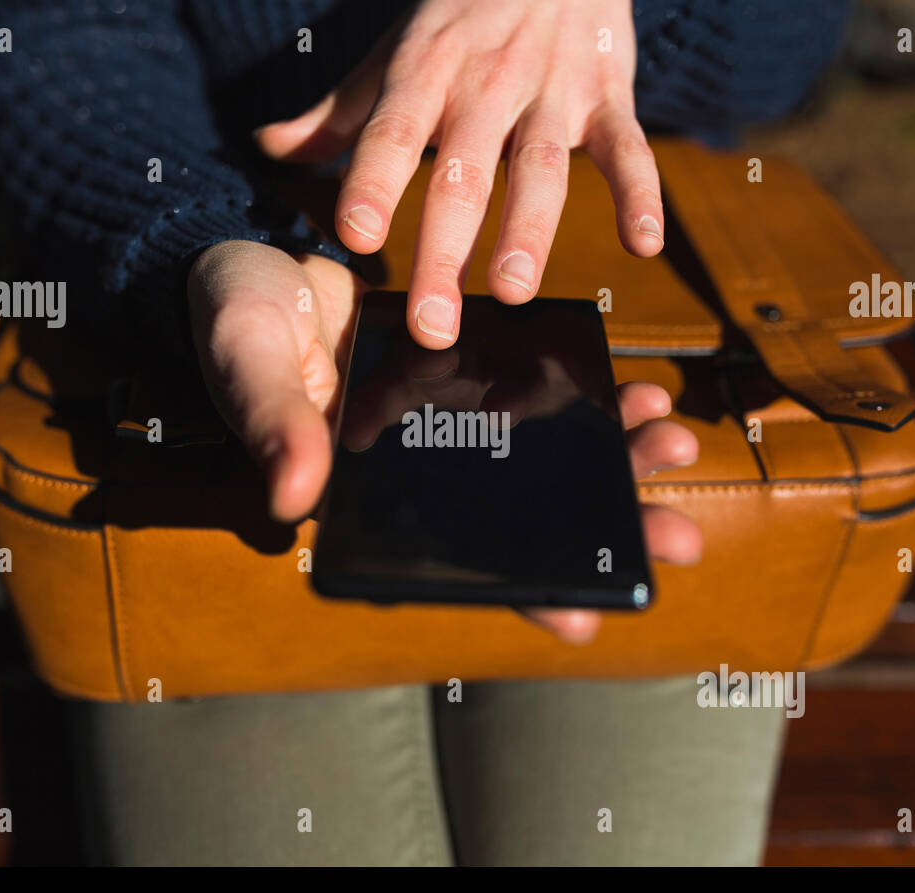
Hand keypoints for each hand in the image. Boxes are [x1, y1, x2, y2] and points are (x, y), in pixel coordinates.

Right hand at [187, 239, 700, 642]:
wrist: (257, 253)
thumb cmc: (238, 323)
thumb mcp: (252, 367)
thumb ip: (276, 426)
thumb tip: (294, 502)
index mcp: (373, 494)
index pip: (453, 559)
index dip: (517, 591)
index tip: (585, 617)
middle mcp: (425, 469)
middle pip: (525, 516)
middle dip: (603, 527)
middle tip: (676, 540)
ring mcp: (455, 421)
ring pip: (545, 458)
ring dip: (615, 458)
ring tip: (674, 446)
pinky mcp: (474, 371)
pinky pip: (540, 393)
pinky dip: (590, 395)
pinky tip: (639, 391)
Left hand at [256, 0, 662, 347]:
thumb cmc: (462, 11)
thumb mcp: (397, 50)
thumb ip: (342, 110)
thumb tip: (272, 148)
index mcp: (426, 70)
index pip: (394, 131)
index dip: (375, 181)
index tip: (358, 237)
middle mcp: (487, 82)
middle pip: (464, 173)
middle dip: (446, 249)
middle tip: (433, 324)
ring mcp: (553, 90)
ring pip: (542, 167)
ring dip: (529, 231)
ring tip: (513, 293)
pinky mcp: (610, 96)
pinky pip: (629, 148)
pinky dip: (640, 193)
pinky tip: (641, 244)